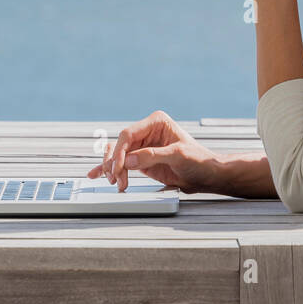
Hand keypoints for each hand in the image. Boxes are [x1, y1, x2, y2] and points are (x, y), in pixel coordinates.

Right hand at [87, 110, 221, 193]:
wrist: (206, 175)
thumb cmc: (198, 160)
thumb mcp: (178, 155)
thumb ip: (153, 156)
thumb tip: (129, 160)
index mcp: (156, 122)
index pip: (129, 134)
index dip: (119, 151)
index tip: (118, 168)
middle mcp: (147, 132)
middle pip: (120, 144)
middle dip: (114, 162)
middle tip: (115, 178)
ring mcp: (143, 146)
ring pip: (118, 154)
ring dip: (112, 168)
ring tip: (114, 181)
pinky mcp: (141, 160)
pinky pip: (122, 163)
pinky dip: (110, 168)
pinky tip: (96, 173)